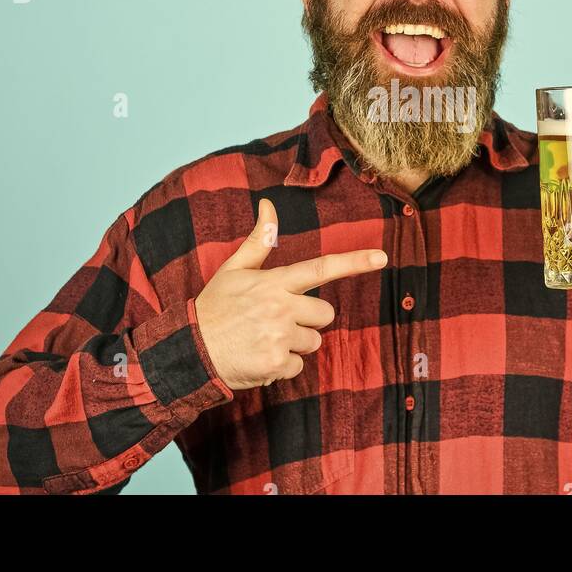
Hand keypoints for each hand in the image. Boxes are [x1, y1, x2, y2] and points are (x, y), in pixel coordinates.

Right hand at [193, 198, 387, 390]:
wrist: (190, 352)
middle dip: (309, 319)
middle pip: (325, 314)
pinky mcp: (276, 365)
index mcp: (274, 283)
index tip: (381, 258)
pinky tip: (260, 357)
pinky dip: (283, 366)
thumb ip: (259, 240)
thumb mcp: (233, 270)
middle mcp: (280, 309)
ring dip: (295, 343)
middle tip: (278, 320)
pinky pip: (299, 366)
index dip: (354, 262)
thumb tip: (268, 204)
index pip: (320, 269)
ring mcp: (280, 338)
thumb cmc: (214, 308)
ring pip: (313, 341)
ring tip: (264, 339)